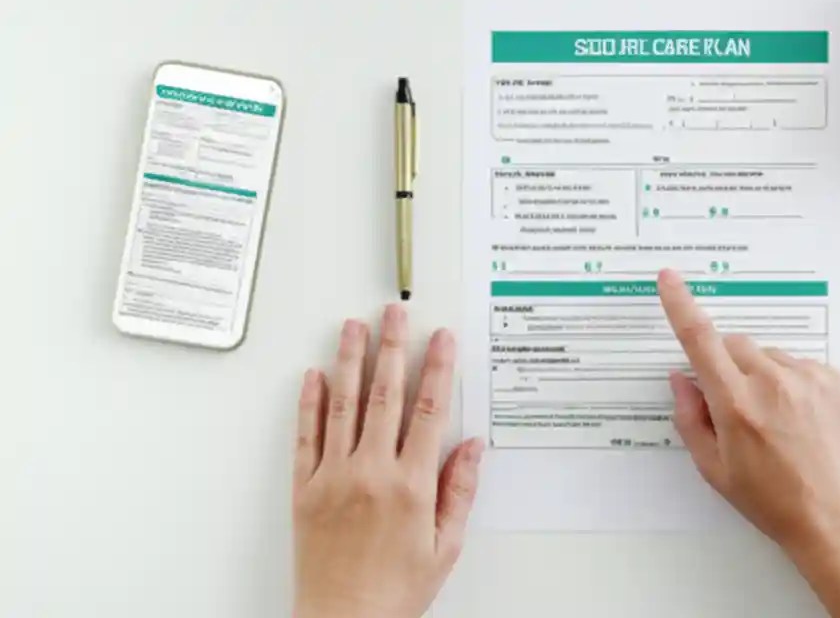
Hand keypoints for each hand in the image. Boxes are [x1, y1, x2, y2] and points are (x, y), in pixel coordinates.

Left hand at [292, 305, 482, 617]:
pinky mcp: (305, 490)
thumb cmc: (396, 591)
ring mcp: (334, 477)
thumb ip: (459, 491)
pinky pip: (306, 437)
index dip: (437, 367)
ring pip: (342, 405)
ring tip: (352, 327)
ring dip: (349, 360)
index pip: (429, 410)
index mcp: (412, 485)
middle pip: (384, 394)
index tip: (440, 337)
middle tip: (394, 312)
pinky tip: (313, 376)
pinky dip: (309, 403)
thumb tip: (471, 446)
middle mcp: (371, 472)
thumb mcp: (445, 546)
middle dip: (392, 347)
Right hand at [656, 269, 839, 552]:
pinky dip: (798, 385)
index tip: (670, 280)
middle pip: (736, 345)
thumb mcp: (715, 470)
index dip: (680, 305)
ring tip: (780, 423)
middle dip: (728, 364)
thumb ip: (690, 418)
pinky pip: (806, 367)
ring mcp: (812, 378)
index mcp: (736, 403)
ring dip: (766, 376)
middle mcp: (773, 382)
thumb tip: (680, 378)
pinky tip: (805, 423)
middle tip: (737, 405)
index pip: (699, 340)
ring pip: (772, 356)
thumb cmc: (773, 502)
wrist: (839, 521)